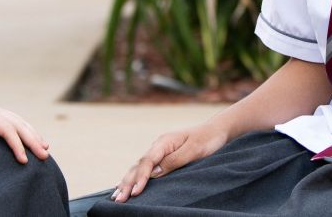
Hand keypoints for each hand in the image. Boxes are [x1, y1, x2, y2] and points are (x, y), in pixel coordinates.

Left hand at [0, 77, 49, 163]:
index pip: (8, 130)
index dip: (17, 146)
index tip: (24, 160)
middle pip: (19, 125)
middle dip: (33, 140)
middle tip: (45, 156)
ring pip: (19, 121)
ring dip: (33, 134)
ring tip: (45, 146)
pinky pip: (13, 119)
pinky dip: (24, 128)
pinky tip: (27, 133)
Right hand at [113, 124, 229, 202]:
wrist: (215, 131)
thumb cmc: (206, 140)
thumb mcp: (193, 150)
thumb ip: (174, 161)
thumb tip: (154, 173)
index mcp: (164, 142)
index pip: (147, 162)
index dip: (140, 178)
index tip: (135, 192)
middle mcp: (158, 146)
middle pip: (138, 166)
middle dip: (127, 183)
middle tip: (118, 200)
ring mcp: (159, 152)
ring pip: (138, 168)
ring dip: (127, 182)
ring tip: (116, 197)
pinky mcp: (162, 157)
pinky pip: (144, 169)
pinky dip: (133, 178)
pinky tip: (124, 185)